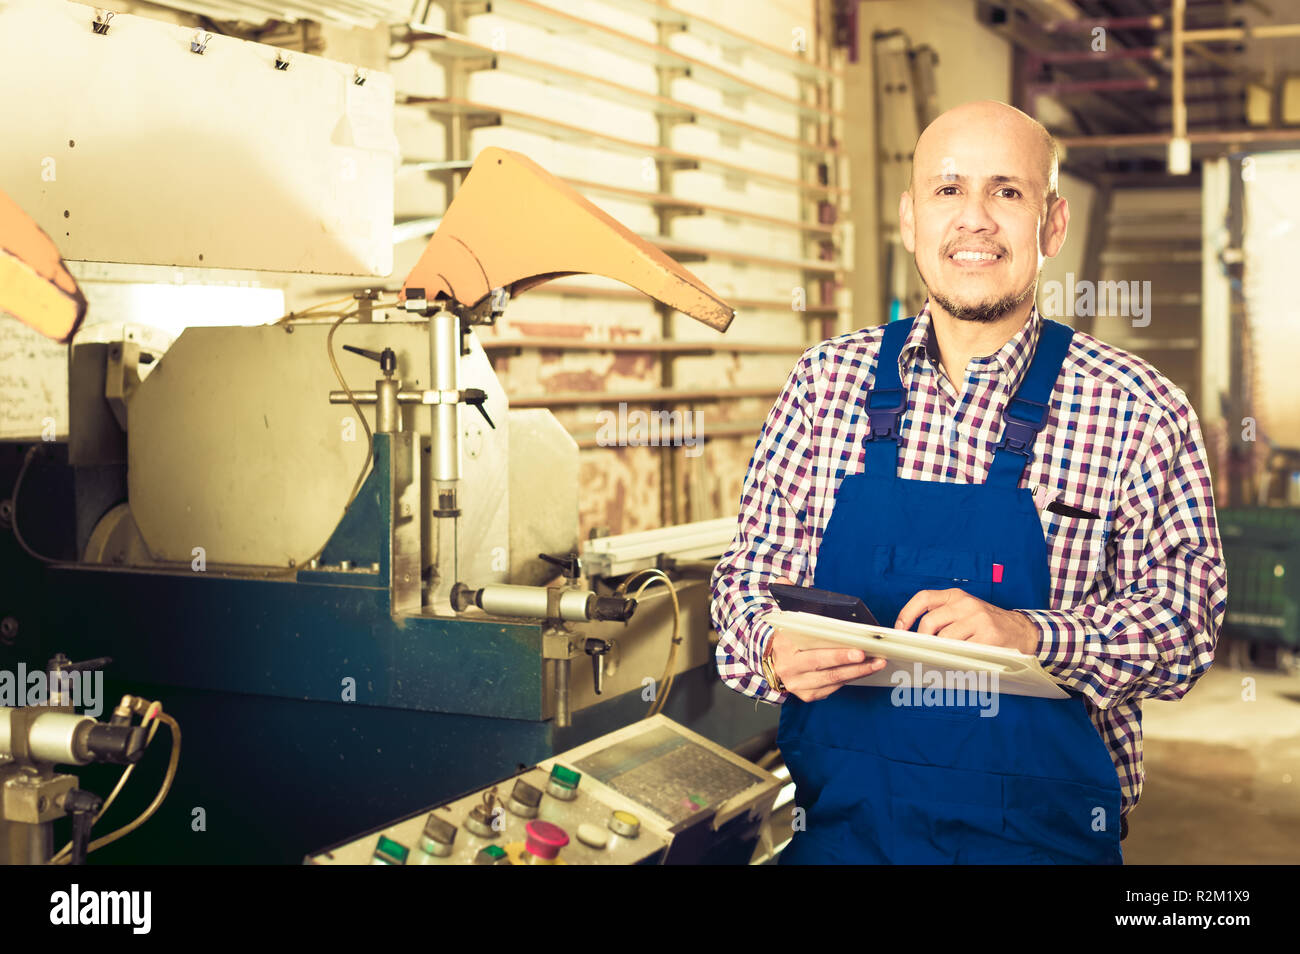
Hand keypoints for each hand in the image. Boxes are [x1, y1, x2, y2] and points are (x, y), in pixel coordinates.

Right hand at [766, 577, 885, 700]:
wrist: (774, 664)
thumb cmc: (788, 638)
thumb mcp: (785, 617)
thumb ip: (786, 596)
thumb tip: (782, 581)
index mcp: (782, 646)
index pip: (809, 646)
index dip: (833, 649)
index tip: (855, 645)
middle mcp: (788, 668)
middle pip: (822, 664)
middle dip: (846, 660)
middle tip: (867, 654)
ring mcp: (798, 684)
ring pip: (831, 679)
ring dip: (856, 672)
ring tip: (877, 662)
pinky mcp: (808, 695)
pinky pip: (833, 687)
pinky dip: (851, 678)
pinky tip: (866, 670)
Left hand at [894, 589, 1039, 654]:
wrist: (1021, 630)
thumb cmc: (986, 623)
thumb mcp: (964, 612)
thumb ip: (942, 618)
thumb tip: (913, 637)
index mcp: (956, 596)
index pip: (923, 598)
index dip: (907, 613)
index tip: (899, 629)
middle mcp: (966, 604)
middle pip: (930, 622)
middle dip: (922, 640)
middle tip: (921, 651)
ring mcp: (978, 619)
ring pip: (945, 639)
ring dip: (940, 652)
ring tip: (941, 658)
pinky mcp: (988, 635)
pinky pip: (963, 651)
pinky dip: (956, 659)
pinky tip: (957, 662)